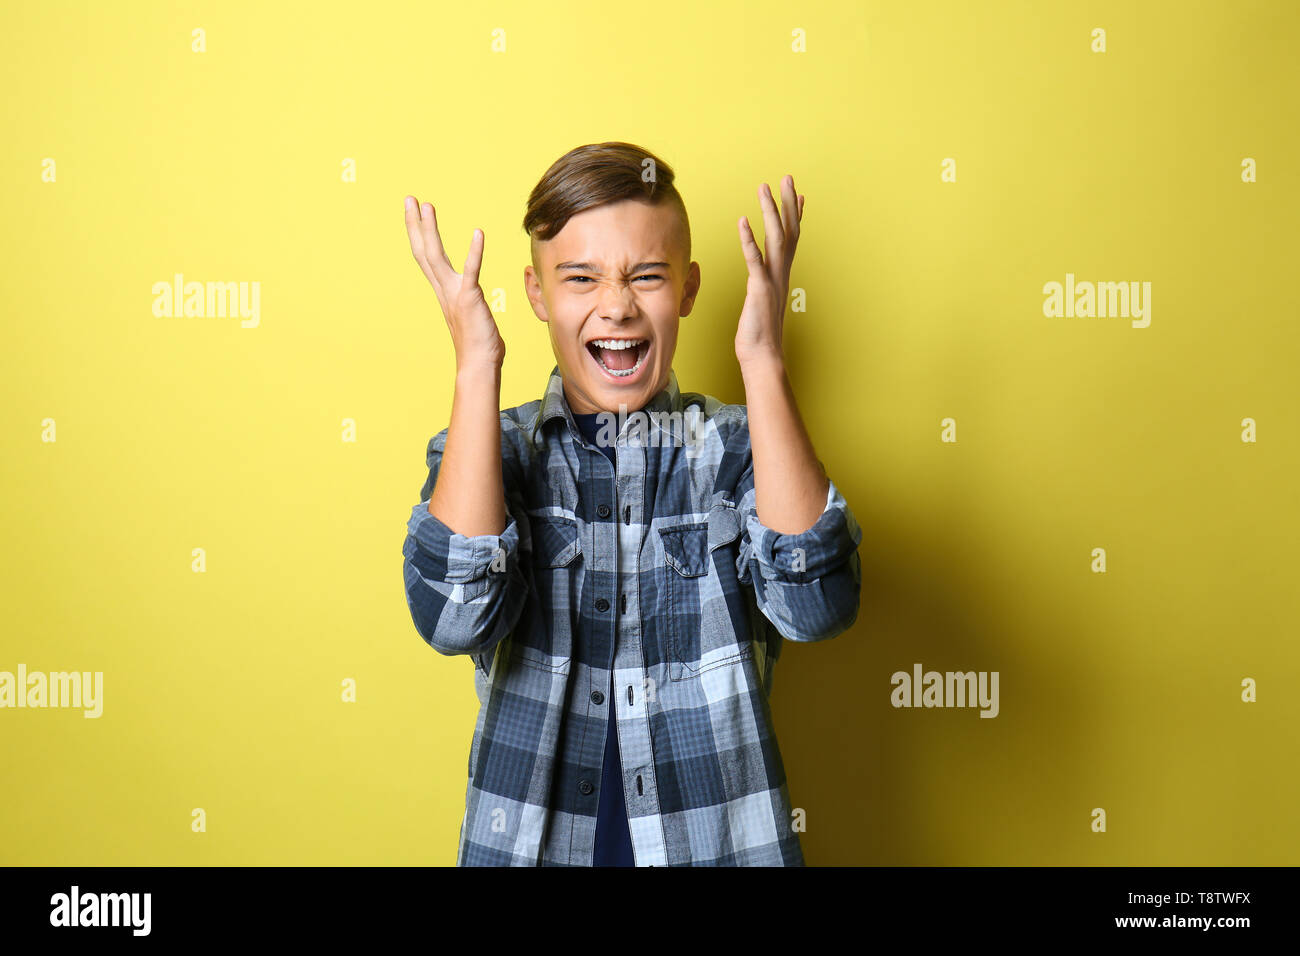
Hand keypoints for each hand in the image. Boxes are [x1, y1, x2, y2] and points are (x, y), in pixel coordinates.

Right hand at [404, 195, 504, 370]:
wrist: (479, 366)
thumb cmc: (480, 346)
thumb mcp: (472, 317)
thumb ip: (470, 305)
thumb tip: (475, 306)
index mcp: (444, 292)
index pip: (426, 257)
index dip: (419, 234)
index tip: (415, 213)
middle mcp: (444, 290)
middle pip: (424, 251)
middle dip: (416, 224)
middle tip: (410, 199)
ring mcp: (455, 294)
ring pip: (437, 256)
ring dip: (431, 230)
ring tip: (427, 206)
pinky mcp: (470, 299)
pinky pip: (472, 271)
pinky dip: (475, 252)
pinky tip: (478, 233)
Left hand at [735, 175, 803, 367]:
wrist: (763, 357)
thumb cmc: (759, 335)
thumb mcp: (762, 303)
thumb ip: (763, 287)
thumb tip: (762, 282)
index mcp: (781, 275)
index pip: (792, 239)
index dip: (796, 216)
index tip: (800, 195)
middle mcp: (781, 274)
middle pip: (789, 231)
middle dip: (788, 203)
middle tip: (787, 178)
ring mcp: (772, 280)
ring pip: (776, 238)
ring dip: (770, 211)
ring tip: (764, 187)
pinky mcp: (760, 289)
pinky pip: (755, 259)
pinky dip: (749, 240)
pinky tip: (743, 221)